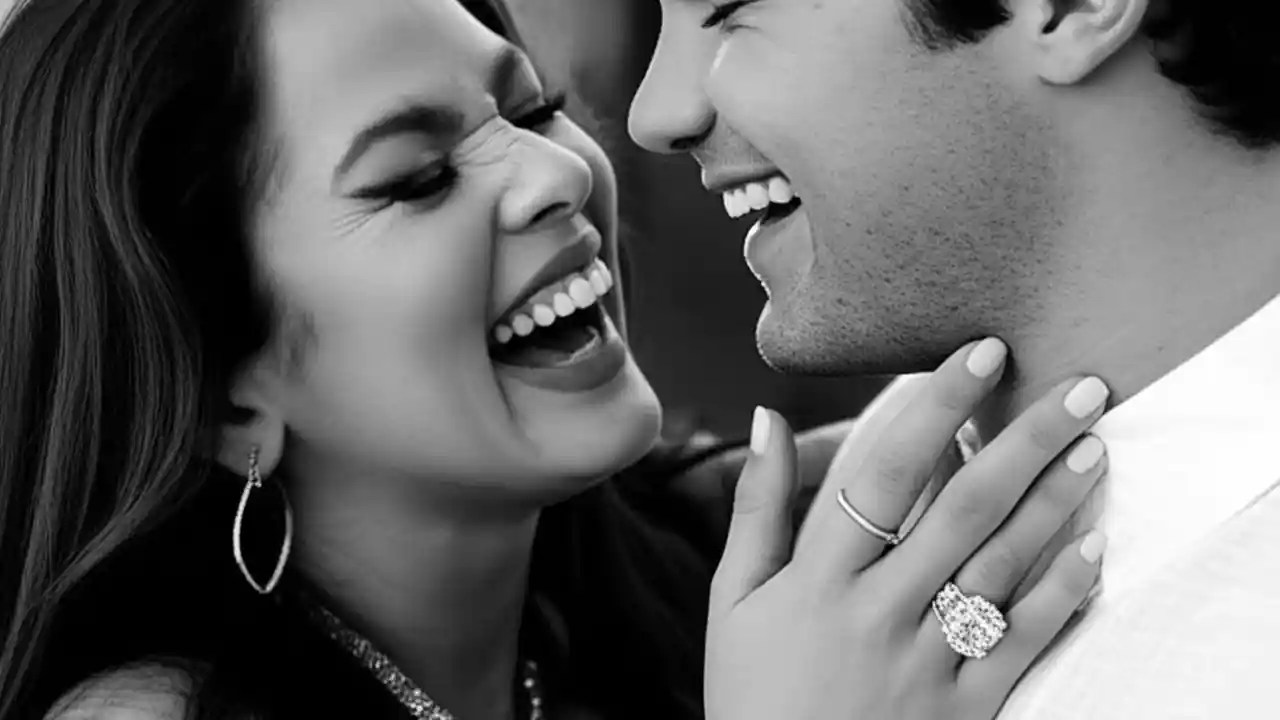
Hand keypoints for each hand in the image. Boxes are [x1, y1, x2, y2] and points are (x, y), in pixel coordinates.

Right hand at [705, 338, 1108, 719]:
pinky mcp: (964, 707)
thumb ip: (755, 507)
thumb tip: (766, 418)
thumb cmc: (754, 692)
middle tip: (1079, 385)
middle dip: (1024, 439)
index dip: (934, 406)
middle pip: (962, 508)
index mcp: (817, 580)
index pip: (884, 471)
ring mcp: (925, 662)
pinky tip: (1094, 546)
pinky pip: (1022, 643)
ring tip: (1094, 446)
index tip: (979, 352)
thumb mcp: (735, 599)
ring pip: (1000, 565)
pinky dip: (1062, 594)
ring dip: (1054, 502)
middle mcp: (877, 613)